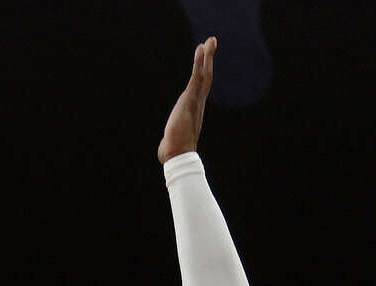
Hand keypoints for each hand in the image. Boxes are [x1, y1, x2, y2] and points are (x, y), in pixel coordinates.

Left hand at [158, 37, 215, 163]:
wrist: (177, 155)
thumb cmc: (173, 152)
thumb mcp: (172, 141)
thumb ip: (170, 141)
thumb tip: (164, 152)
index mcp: (193, 110)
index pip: (200, 88)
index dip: (203, 73)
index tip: (204, 61)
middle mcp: (197, 103)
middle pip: (206, 77)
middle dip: (208, 60)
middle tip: (211, 42)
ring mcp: (195, 100)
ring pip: (204, 74)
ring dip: (207, 56)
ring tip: (209, 41)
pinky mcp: (190, 98)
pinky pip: (197, 76)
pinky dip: (200, 62)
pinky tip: (201, 49)